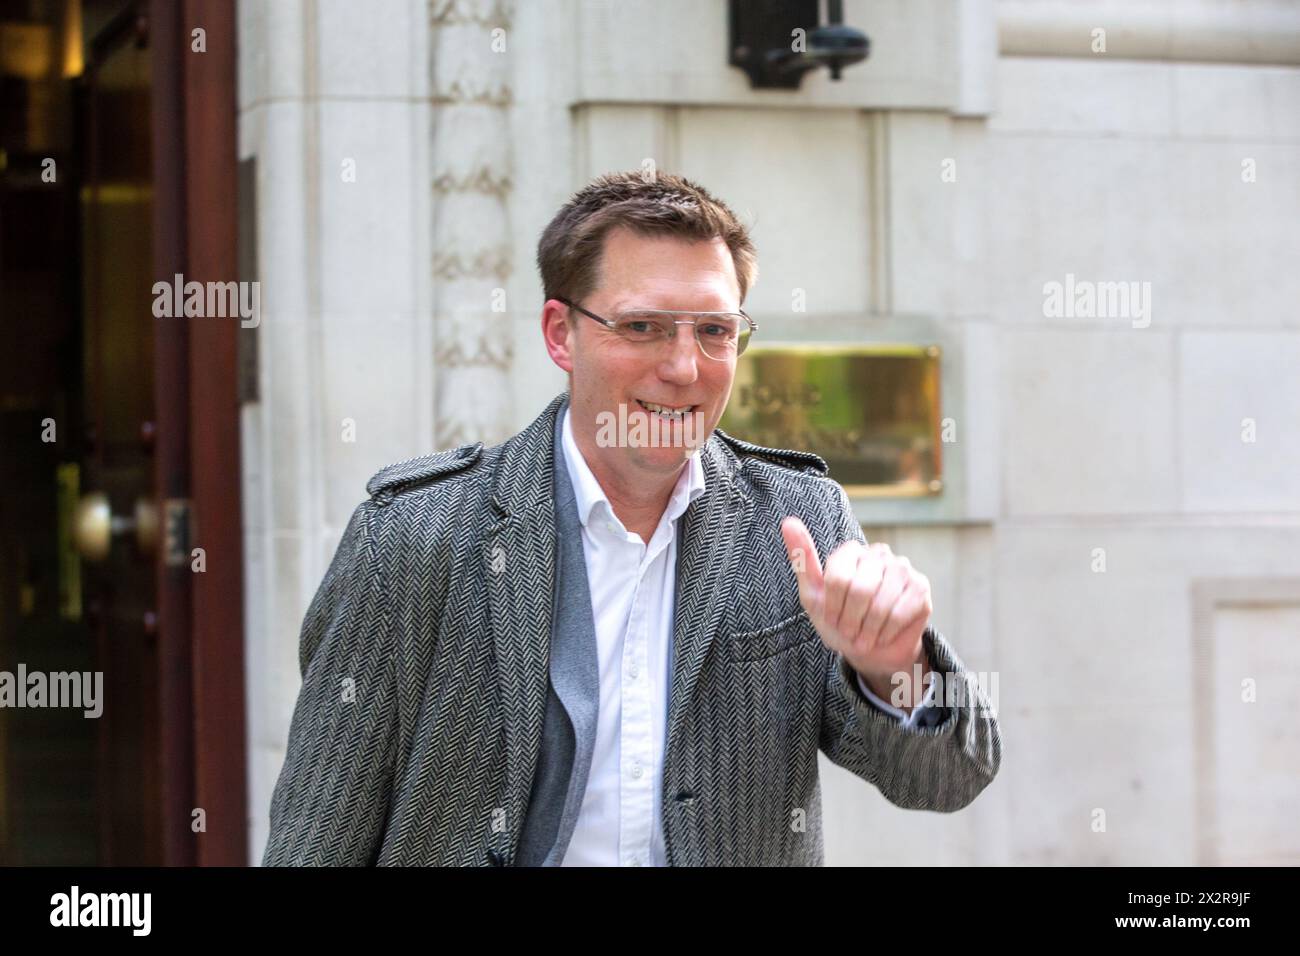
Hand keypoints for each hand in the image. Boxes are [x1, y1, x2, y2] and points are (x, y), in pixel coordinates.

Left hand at [780, 516, 932, 704]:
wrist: (872, 650)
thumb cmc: (840, 621)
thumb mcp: (814, 595)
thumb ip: (802, 559)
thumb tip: (788, 522)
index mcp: (850, 552)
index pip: (838, 578)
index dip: (833, 607)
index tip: (832, 619)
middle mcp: (879, 553)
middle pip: (860, 590)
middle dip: (851, 620)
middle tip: (850, 632)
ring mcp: (903, 568)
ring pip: (881, 604)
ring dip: (869, 629)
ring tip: (865, 636)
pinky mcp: (920, 587)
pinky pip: (900, 613)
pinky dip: (886, 632)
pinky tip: (883, 634)